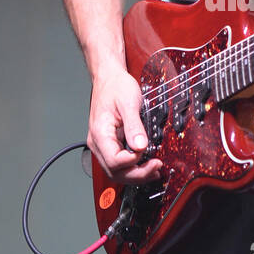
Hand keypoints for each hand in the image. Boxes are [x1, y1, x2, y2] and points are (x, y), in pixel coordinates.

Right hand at [87, 66, 164, 183]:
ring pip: (116, 171)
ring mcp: (102, 145)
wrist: (109, 78)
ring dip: (135, 174)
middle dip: (137, 174)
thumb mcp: (129, 103)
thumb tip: (140, 146)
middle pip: (114, 172)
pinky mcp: (109, 144)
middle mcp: (98, 143)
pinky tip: (145, 166)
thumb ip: (134, 126)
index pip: (114, 161)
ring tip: (154, 170)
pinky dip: (132, 168)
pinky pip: (118, 163)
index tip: (147, 151)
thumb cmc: (116, 87)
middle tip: (156, 168)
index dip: (132, 161)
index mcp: (100, 133)